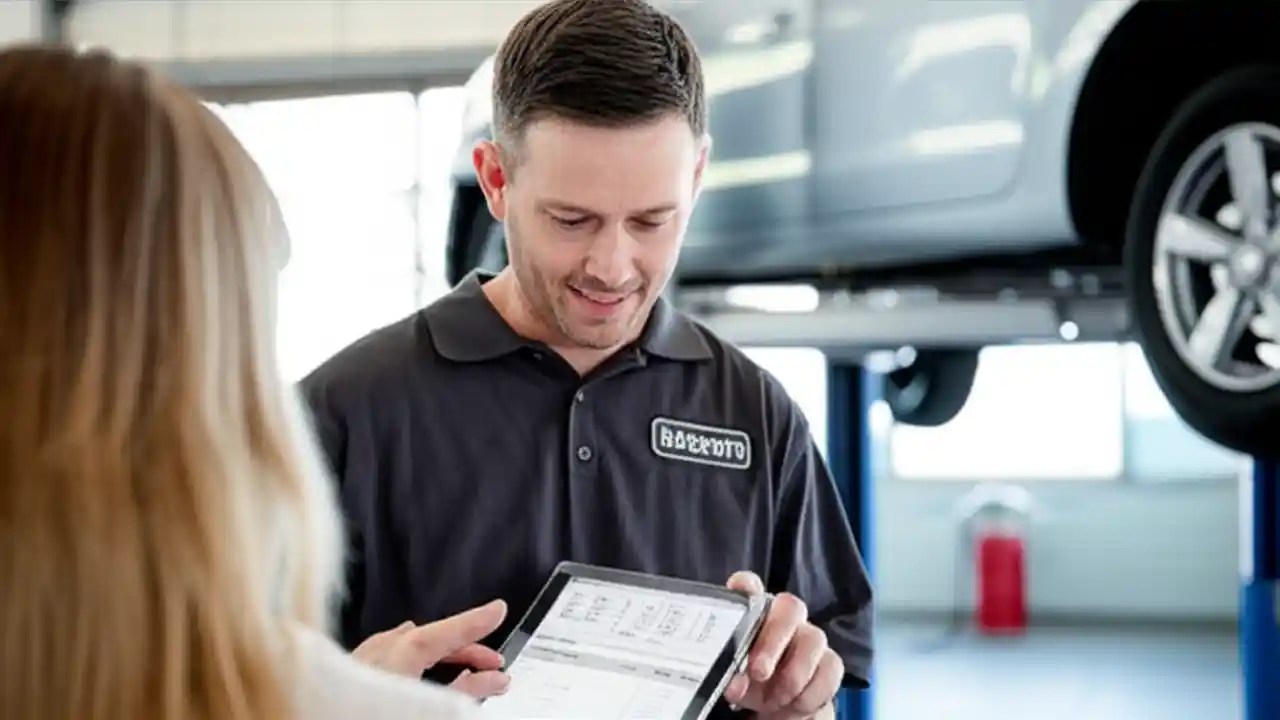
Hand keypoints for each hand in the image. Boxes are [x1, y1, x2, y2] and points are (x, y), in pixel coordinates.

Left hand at [352, 599, 510, 699]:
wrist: (326, 716)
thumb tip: (493, 679)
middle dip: (466, 648)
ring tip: (464, 669)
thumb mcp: (429, 704)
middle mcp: (380, 648)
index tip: (497, 610)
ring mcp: (364, 656)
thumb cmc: (374, 710)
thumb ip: (465, 690)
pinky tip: (420, 667)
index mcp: (400, 652)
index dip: (476, 620)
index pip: (447, 629)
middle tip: (493, 663)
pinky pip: (391, 651)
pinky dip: (416, 657)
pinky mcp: (354, 667)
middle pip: (433, 638)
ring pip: (412, 644)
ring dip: (441, 654)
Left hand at [722, 572, 843, 719]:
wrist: (776, 709)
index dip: (746, 585)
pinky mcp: (829, 662)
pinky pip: (830, 669)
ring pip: (814, 639)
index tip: (739, 589)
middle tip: (758, 672)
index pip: (750, 586)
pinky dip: (811, 693)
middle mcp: (784, 617)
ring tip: (775, 699)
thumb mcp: (733, 678)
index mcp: (754, 613)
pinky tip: (795, 705)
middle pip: (790, 607)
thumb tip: (734, 685)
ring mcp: (809, 637)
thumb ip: (732, 676)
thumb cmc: (749, 683)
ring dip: (794, 675)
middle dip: (774, 641)